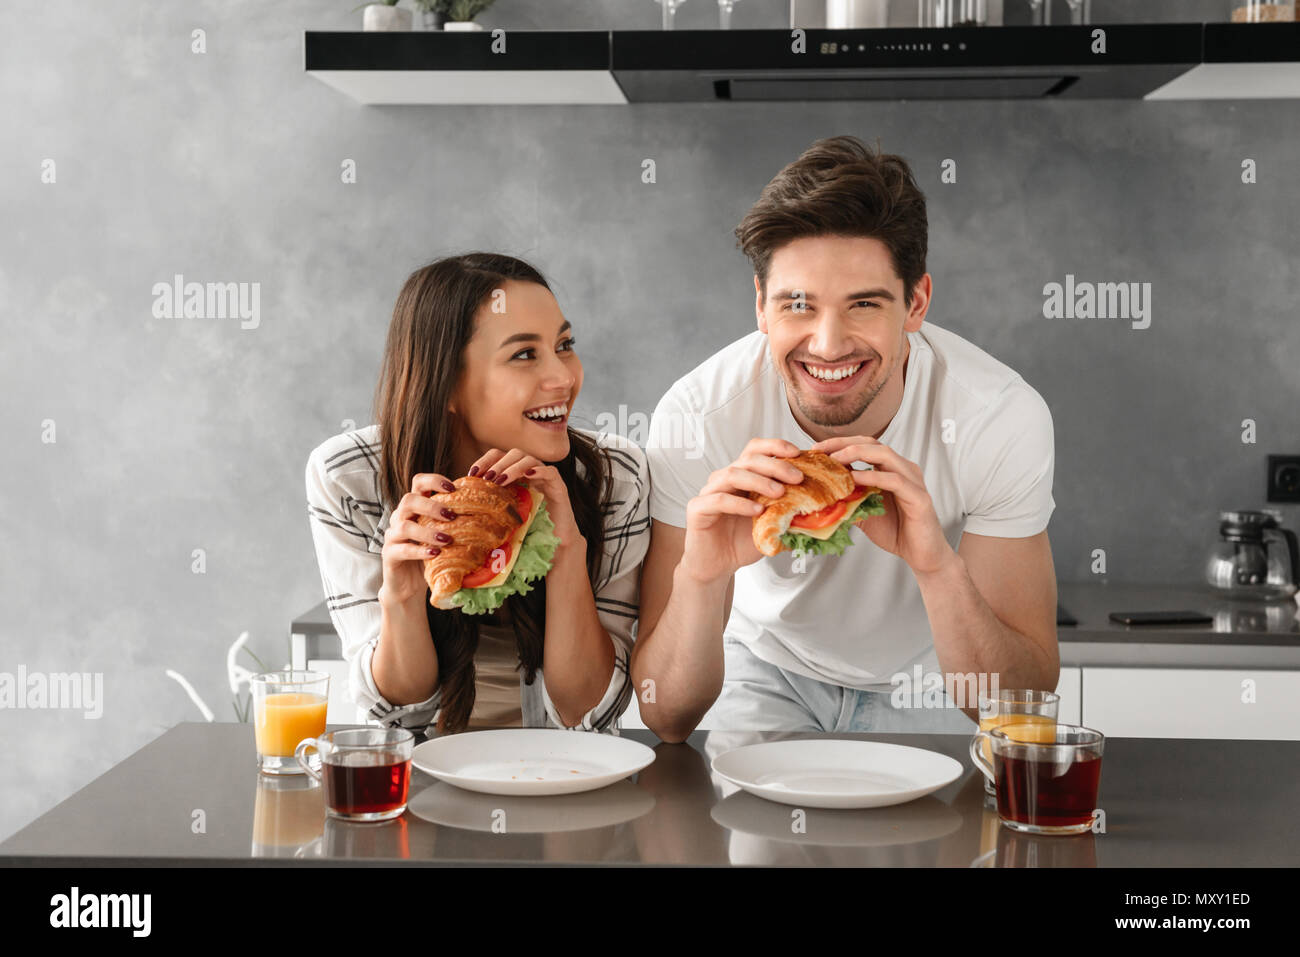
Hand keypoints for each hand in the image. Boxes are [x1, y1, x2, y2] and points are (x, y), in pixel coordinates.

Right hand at [379, 472, 458, 606]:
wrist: (408, 585)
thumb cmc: (430, 556)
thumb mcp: (444, 536)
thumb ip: (456, 523)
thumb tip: (490, 513)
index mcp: (415, 508)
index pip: (418, 482)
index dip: (434, 480)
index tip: (453, 487)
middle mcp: (400, 517)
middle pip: (408, 500)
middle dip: (431, 505)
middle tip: (451, 515)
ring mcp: (392, 535)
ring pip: (403, 525)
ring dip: (427, 531)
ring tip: (446, 539)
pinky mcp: (389, 554)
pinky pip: (401, 549)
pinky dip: (419, 551)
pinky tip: (434, 554)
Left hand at [467, 448, 582, 551]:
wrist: (555, 545)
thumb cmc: (528, 532)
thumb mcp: (503, 518)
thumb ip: (488, 509)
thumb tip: (461, 509)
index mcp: (515, 476)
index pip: (498, 457)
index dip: (485, 461)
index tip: (472, 474)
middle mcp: (530, 473)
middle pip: (514, 454)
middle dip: (498, 464)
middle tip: (488, 478)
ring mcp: (545, 479)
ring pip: (530, 459)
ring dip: (514, 467)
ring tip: (502, 480)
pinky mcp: (559, 488)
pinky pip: (551, 472)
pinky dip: (540, 470)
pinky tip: (529, 475)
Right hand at [680, 437, 804, 583]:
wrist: (717, 566)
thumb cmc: (743, 542)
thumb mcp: (773, 525)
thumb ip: (792, 514)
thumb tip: (825, 509)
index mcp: (741, 476)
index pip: (756, 450)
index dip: (775, 446)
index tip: (797, 453)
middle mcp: (723, 479)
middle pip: (748, 459)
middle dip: (775, 465)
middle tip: (797, 478)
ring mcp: (709, 492)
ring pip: (732, 474)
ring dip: (759, 481)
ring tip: (779, 493)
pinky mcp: (697, 509)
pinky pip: (719, 499)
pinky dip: (740, 503)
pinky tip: (757, 510)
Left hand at [809, 435, 955, 575]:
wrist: (920, 554)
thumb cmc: (895, 531)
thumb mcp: (863, 512)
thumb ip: (848, 499)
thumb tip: (819, 495)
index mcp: (891, 469)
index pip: (865, 446)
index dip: (840, 443)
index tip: (816, 450)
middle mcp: (903, 469)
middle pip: (873, 444)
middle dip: (844, 444)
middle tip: (820, 451)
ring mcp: (913, 480)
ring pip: (885, 455)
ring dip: (857, 453)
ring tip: (835, 459)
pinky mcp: (919, 497)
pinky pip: (894, 480)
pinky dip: (873, 476)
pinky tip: (855, 479)